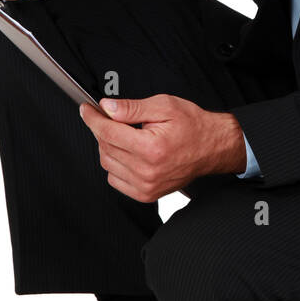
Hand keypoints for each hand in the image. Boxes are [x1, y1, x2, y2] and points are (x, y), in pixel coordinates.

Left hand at [79, 94, 247, 201]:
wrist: (212, 147)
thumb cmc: (192, 126)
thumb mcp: (164, 106)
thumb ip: (132, 108)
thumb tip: (107, 107)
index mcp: (151, 148)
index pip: (108, 132)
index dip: (93, 118)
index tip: (87, 110)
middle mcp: (147, 170)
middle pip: (105, 148)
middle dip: (103, 130)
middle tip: (111, 118)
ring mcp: (146, 186)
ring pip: (107, 164)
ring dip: (109, 147)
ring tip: (126, 136)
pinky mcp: (146, 194)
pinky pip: (115, 179)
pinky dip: (116, 165)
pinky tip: (129, 153)